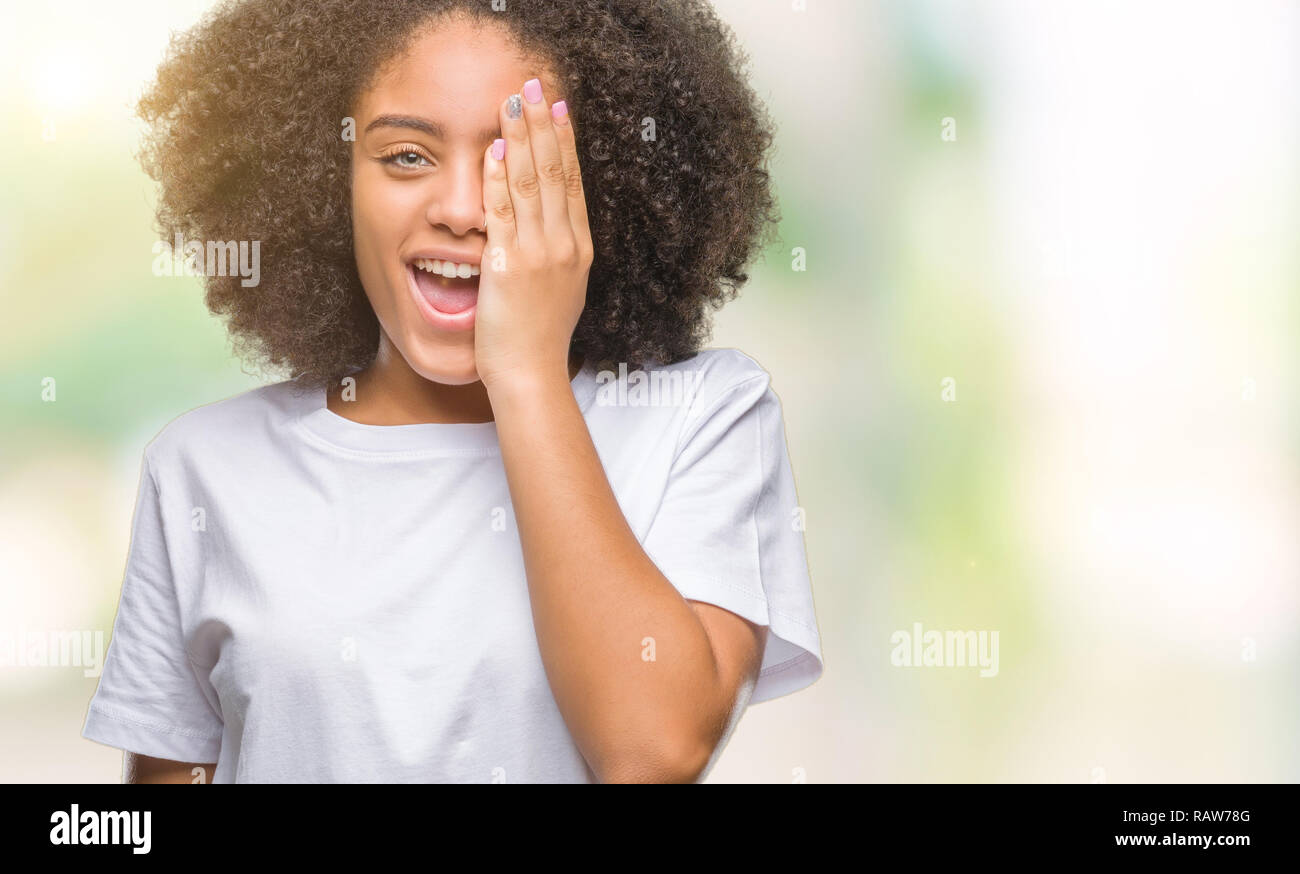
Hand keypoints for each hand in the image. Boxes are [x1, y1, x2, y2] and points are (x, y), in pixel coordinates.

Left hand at [476, 78, 591, 390]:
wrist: (531, 373)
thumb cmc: (541, 339)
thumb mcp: (563, 290)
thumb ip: (558, 255)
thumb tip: (553, 228)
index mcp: (579, 248)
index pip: (572, 182)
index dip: (564, 141)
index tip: (558, 108)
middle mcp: (563, 245)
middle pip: (554, 171)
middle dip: (543, 124)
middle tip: (533, 86)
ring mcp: (537, 254)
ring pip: (529, 183)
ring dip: (519, 138)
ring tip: (513, 103)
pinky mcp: (508, 265)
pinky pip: (502, 212)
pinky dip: (496, 179)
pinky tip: (491, 150)